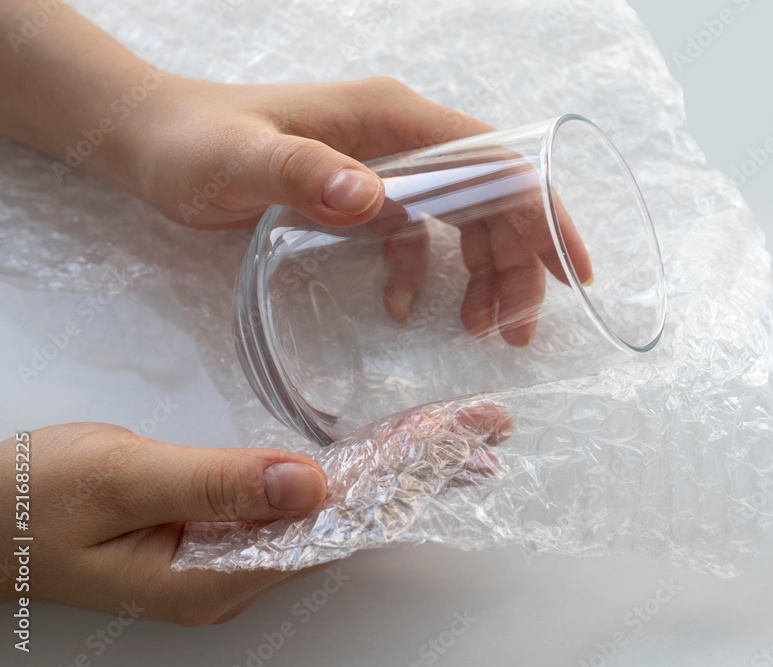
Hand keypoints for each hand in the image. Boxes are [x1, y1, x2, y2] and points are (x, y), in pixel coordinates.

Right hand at [0, 407, 510, 623]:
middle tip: (488, 428)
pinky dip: (356, 472)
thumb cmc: (37, 496)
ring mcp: (236, 555)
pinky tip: (389, 458)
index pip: (342, 523)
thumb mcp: (125, 480)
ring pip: (340, 510)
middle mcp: (241, 573)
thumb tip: (312, 482)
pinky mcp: (225, 531)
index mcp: (222, 573)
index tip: (456, 435)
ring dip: (401, 470)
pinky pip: (308, 503)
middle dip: (424, 471)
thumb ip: (218, 483)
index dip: (404, 476)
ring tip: (464, 440)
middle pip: (356, 519)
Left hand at [120, 76, 591, 346]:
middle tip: (519, 331)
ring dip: (482, 275)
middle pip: (491, 199)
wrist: (147, 140)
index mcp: (393, 120)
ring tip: (482, 331)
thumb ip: (303, 173)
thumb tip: (374, 198)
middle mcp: (400, 141)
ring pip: (462, 221)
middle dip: (519, 262)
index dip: (544, 213)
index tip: (572, 272)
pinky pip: (414, 239)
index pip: (497, 162)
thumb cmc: (190, 141)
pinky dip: (421, 277)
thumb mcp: (239, 159)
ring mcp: (382, 169)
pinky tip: (402, 312)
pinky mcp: (360, 197)